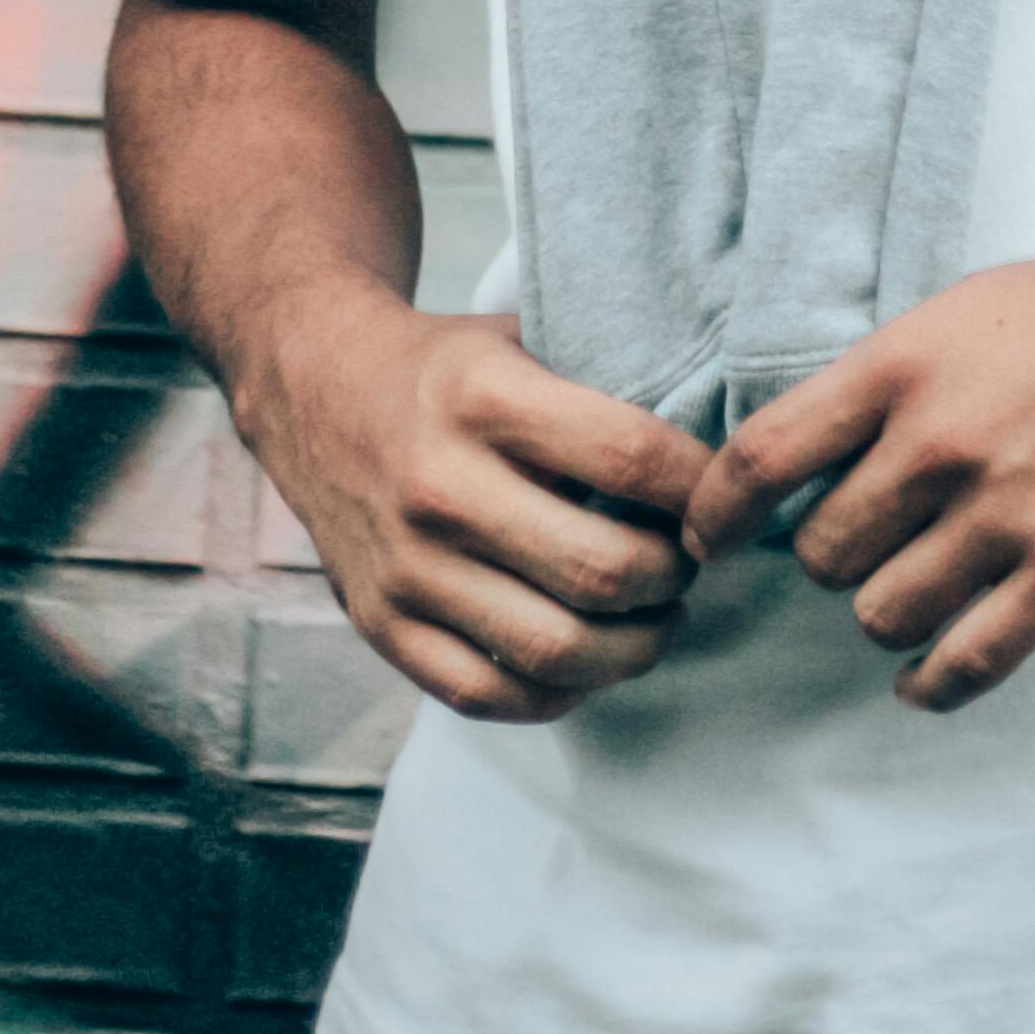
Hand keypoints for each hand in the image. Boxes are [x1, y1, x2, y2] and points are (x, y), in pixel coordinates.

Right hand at [242, 275, 707, 722]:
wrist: (315, 388)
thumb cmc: (446, 367)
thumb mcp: (518, 339)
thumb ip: (600, 388)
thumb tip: (714, 451)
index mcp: (481, 398)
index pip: (628, 456)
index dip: (698, 485)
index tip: (719, 491)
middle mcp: (438, 486)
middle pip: (601, 570)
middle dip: (675, 575)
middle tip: (694, 560)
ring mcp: (405, 567)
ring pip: (554, 651)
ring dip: (635, 648)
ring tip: (658, 617)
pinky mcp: (379, 626)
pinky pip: (487, 694)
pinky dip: (559, 693)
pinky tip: (592, 659)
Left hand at [684, 234, 1034, 711]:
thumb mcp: (959, 315)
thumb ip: (884, 384)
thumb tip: (808, 457)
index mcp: (901, 368)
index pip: (763, 458)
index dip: (715, 514)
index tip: (704, 542)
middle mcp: (938, 444)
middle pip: (823, 555)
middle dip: (834, 560)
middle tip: (868, 547)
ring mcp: (1004, 514)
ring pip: (884, 615)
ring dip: (889, 614)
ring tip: (916, 590)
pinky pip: (965, 663)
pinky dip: (932, 682)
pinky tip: (925, 675)